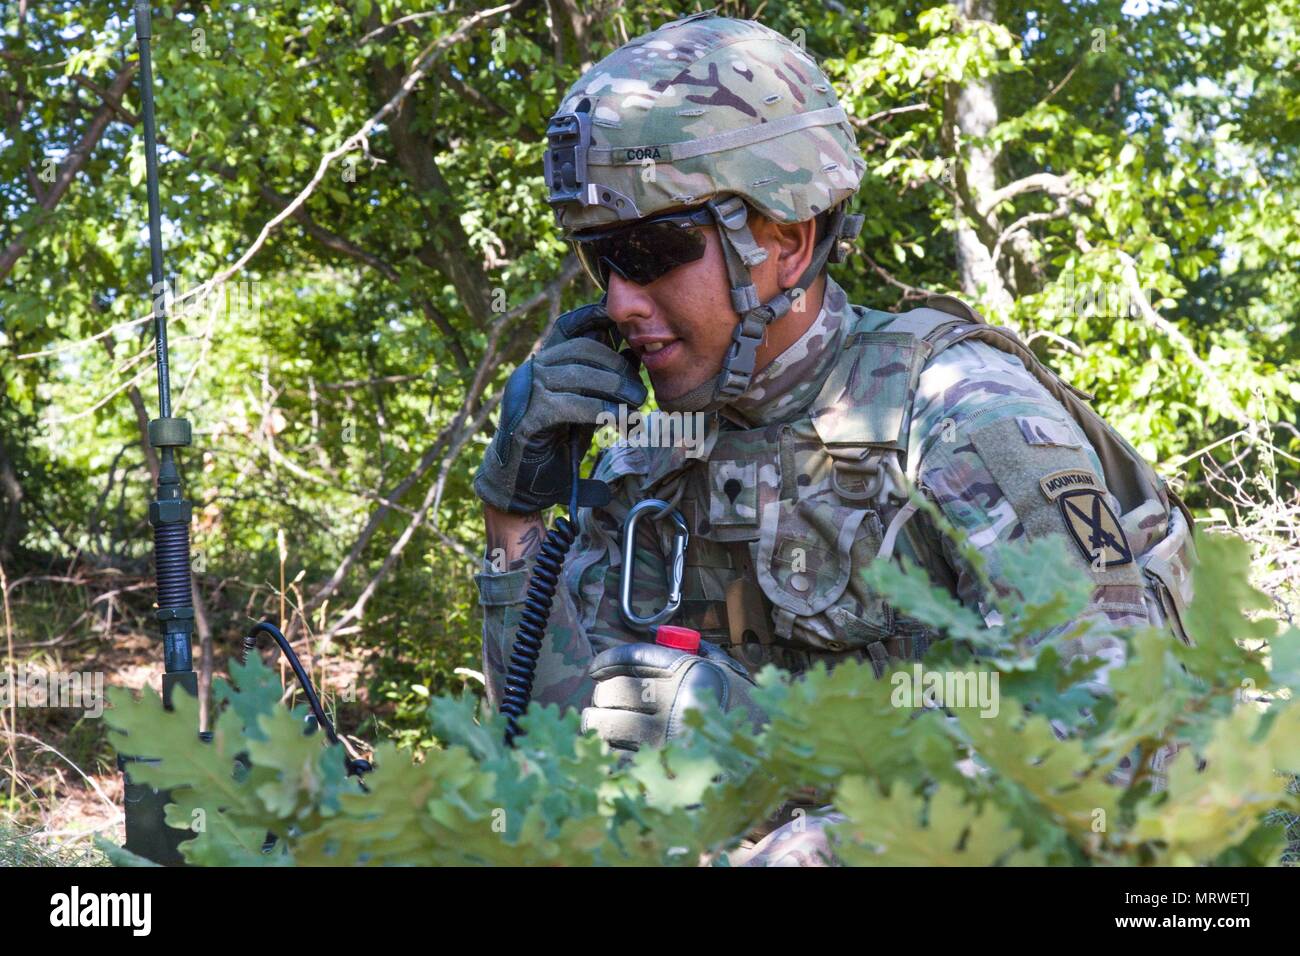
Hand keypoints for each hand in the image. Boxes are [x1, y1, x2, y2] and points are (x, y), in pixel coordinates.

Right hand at [473, 303, 645, 514]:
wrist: (522, 487)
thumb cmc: (555, 446)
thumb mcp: (584, 409)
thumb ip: (602, 384)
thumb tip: (633, 355)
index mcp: (543, 365)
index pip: (567, 328)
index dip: (592, 317)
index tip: (620, 322)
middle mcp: (531, 371)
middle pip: (582, 349)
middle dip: (617, 365)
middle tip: (638, 392)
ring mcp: (527, 391)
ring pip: (579, 373)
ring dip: (614, 387)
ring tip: (636, 407)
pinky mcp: (529, 416)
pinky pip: (572, 404)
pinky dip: (601, 411)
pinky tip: (619, 422)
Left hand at [581, 641, 764, 750]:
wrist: (766, 750)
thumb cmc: (740, 704)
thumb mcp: (722, 667)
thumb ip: (692, 649)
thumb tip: (656, 633)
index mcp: (686, 670)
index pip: (631, 658)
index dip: (606, 661)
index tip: (595, 668)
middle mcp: (672, 700)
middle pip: (614, 691)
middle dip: (600, 696)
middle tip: (598, 701)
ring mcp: (665, 735)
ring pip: (608, 726)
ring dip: (596, 725)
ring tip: (595, 724)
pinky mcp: (660, 767)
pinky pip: (619, 756)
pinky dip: (609, 752)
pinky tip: (610, 749)